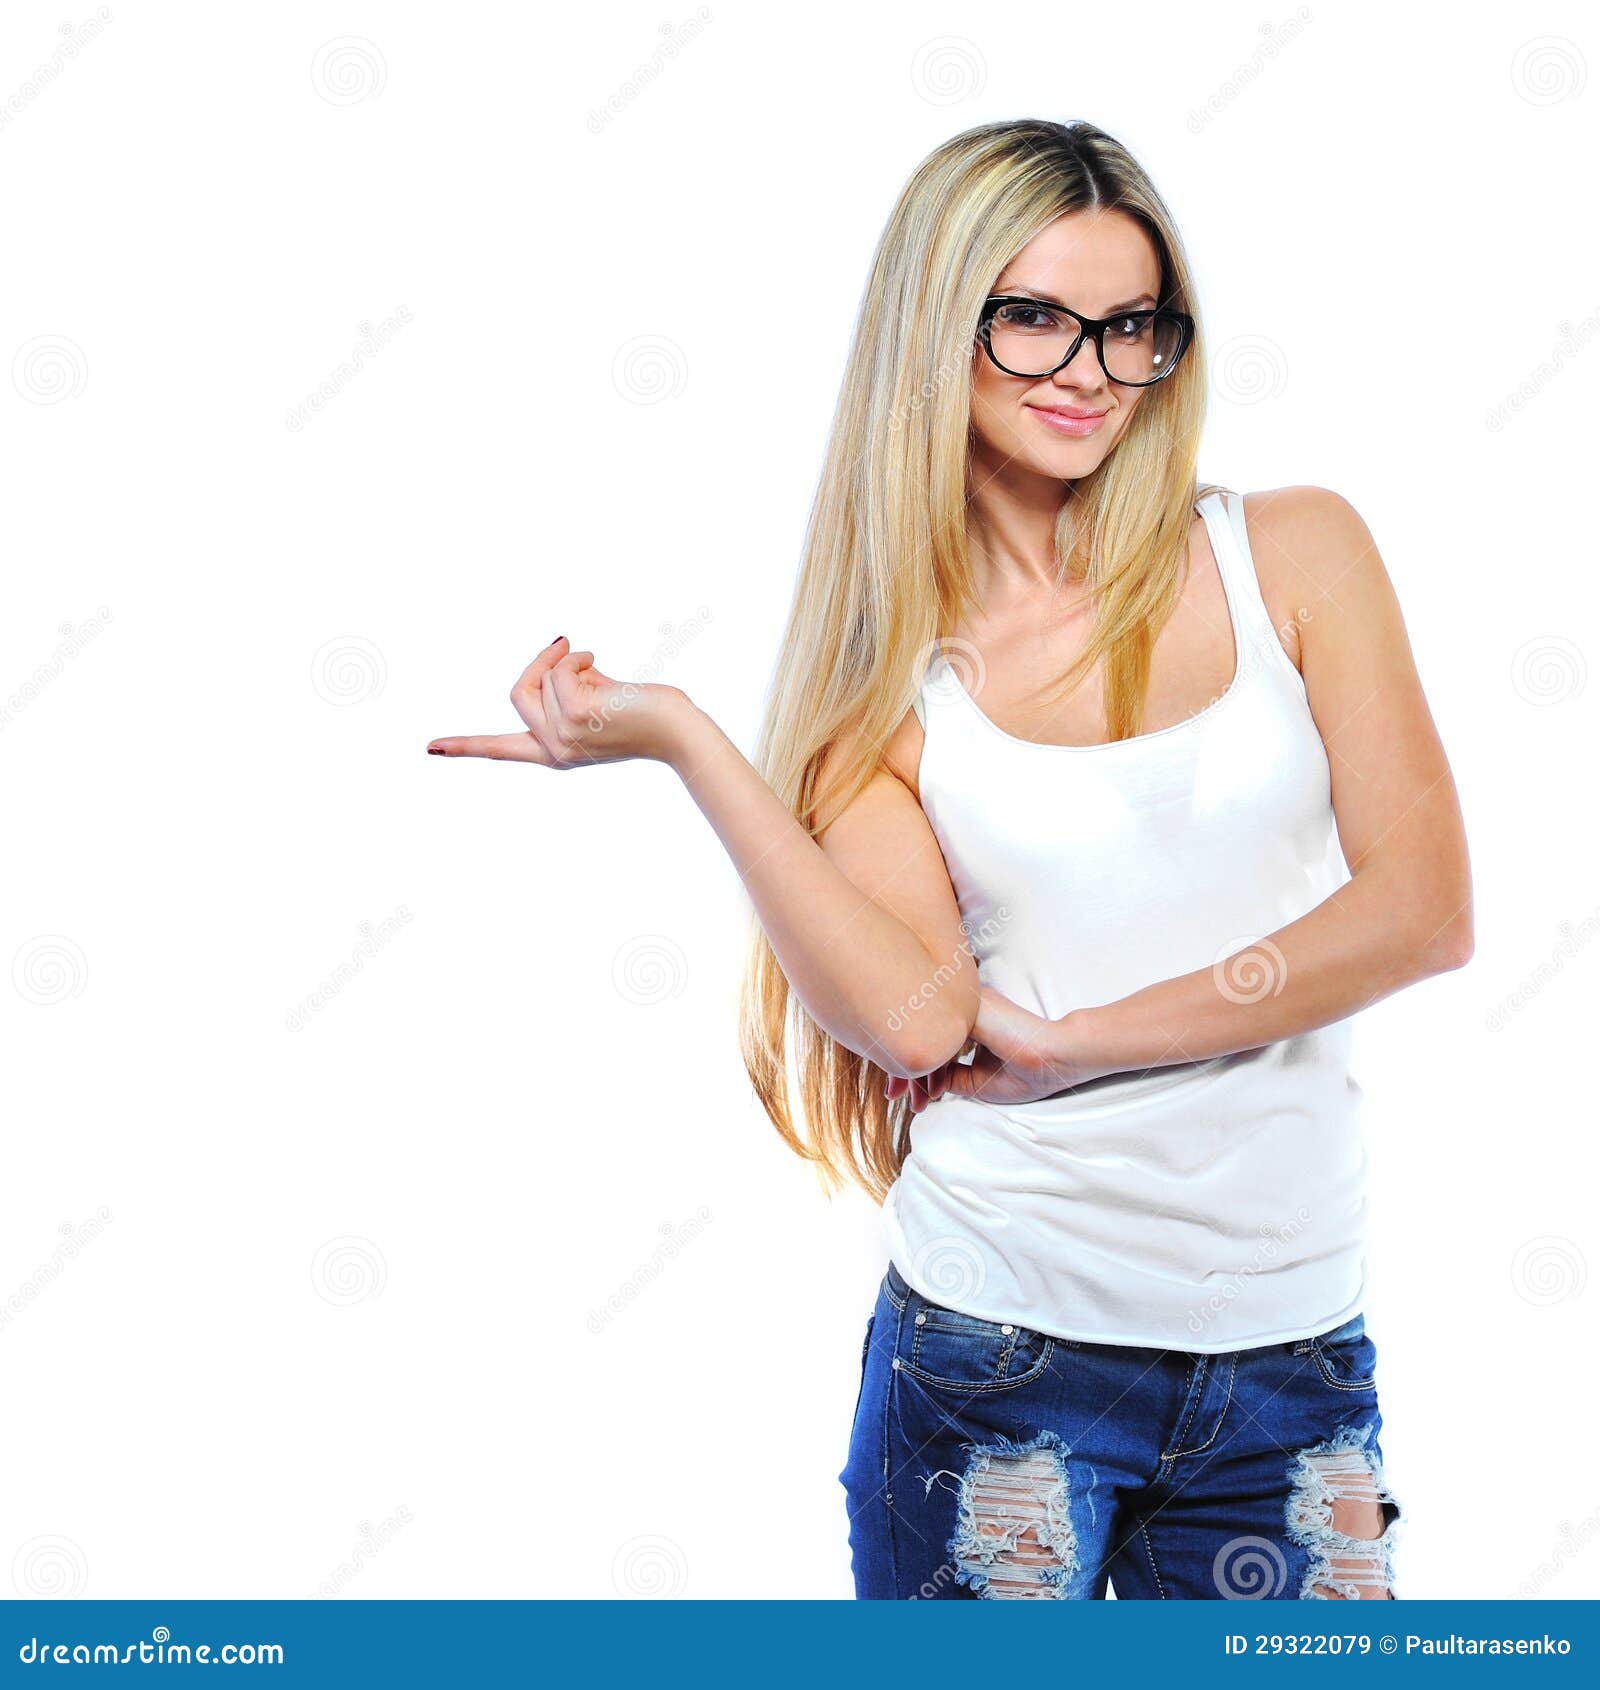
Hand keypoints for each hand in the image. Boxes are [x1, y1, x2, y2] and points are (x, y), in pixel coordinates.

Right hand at [426, 636, 691, 766]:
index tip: (430, 749)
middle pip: (516, 693)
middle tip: (570, 647)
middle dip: (542, 663)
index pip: (500, 750)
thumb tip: (558, 652)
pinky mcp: (576, 716)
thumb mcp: (595, 702)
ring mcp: (563, 736)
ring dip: (568, 661)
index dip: (463, 746)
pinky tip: (605, 670)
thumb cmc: (646, 714)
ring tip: (600, 669)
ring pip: (540, 679)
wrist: (678, 731)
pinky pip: (560, 669)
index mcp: (554, 752)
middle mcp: (554, 751)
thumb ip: (567, 689)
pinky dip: (579, 659)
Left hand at [883, 987, 1105, 1110]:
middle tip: (890, 1096)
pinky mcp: (971, 1009)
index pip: (927, 1037)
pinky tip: (917, 1084)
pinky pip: (935, 1034)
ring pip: (923, 1033)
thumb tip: (924, 1084)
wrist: (1056, 1058)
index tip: (896, 1093)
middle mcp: (962, 1007)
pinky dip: (923, 1061)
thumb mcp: (979, 1078)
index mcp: (966, 1018)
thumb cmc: (1026, 1070)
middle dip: (899, 1066)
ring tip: (898, 1094)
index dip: (910, 1066)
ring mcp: (965, 1004)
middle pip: (918, 1033)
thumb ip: (952, 1073)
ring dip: (908, 1066)